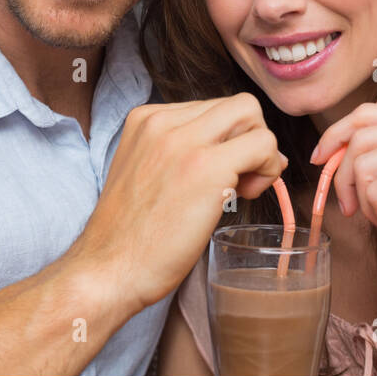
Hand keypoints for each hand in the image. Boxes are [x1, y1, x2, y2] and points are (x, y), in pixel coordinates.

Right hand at [75, 93, 285, 311]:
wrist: (109, 270)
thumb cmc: (133, 235)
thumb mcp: (149, 173)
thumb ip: (188, 152)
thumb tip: (252, 147)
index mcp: (147, 119)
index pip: (212, 107)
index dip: (228, 140)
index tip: (221, 174)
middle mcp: (163, 121)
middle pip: (237, 105)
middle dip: (249, 139)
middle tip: (239, 182)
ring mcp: (184, 141)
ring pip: (252, 114)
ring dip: (260, 151)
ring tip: (241, 190)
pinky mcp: (207, 167)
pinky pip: (264, 144)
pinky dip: (268, 168)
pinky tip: (246, 197)